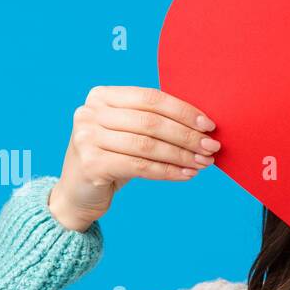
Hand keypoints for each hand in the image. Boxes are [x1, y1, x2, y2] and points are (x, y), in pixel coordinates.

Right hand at [49, 86, 219, 230]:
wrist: (78, 194)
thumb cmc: (112, 159)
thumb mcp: (127, 133)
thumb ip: (153, 122)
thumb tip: (202, 126)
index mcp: (102, 96)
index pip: (151, 98)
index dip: (183, 111)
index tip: (209, 125)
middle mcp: (90, 112)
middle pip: (151, 122)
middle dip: (187, 136)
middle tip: (211, 147)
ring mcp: (87, 137)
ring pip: (148, 145)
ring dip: (181, 155)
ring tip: (203, 163)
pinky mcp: (91, 164)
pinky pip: (140, 166)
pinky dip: (168, 171)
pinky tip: (187, 175)